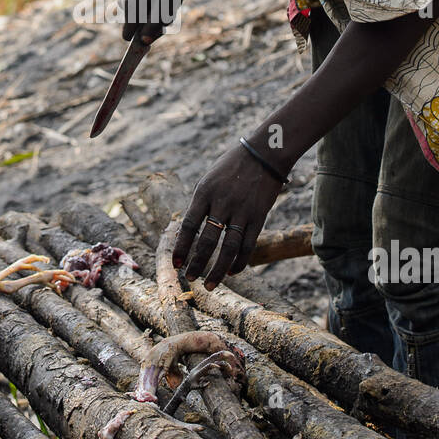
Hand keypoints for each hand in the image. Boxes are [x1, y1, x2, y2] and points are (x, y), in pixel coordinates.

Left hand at [172, 141, 284, 287]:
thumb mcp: (208, 180)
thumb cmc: (230, 168)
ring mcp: (242, 210)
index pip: (189, 225)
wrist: (263, 154)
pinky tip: (232, 272)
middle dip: (197, 263)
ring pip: (229, 248)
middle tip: (189, 278)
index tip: (175, 264)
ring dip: (218, 270)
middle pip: (208, 241)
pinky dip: (239, 261)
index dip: (181, 247)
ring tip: (209, 285)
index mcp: (205, 192)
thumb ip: (200, 205)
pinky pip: (248, 245)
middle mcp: (223, 202)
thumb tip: (189, 234)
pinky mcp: (259, 216)